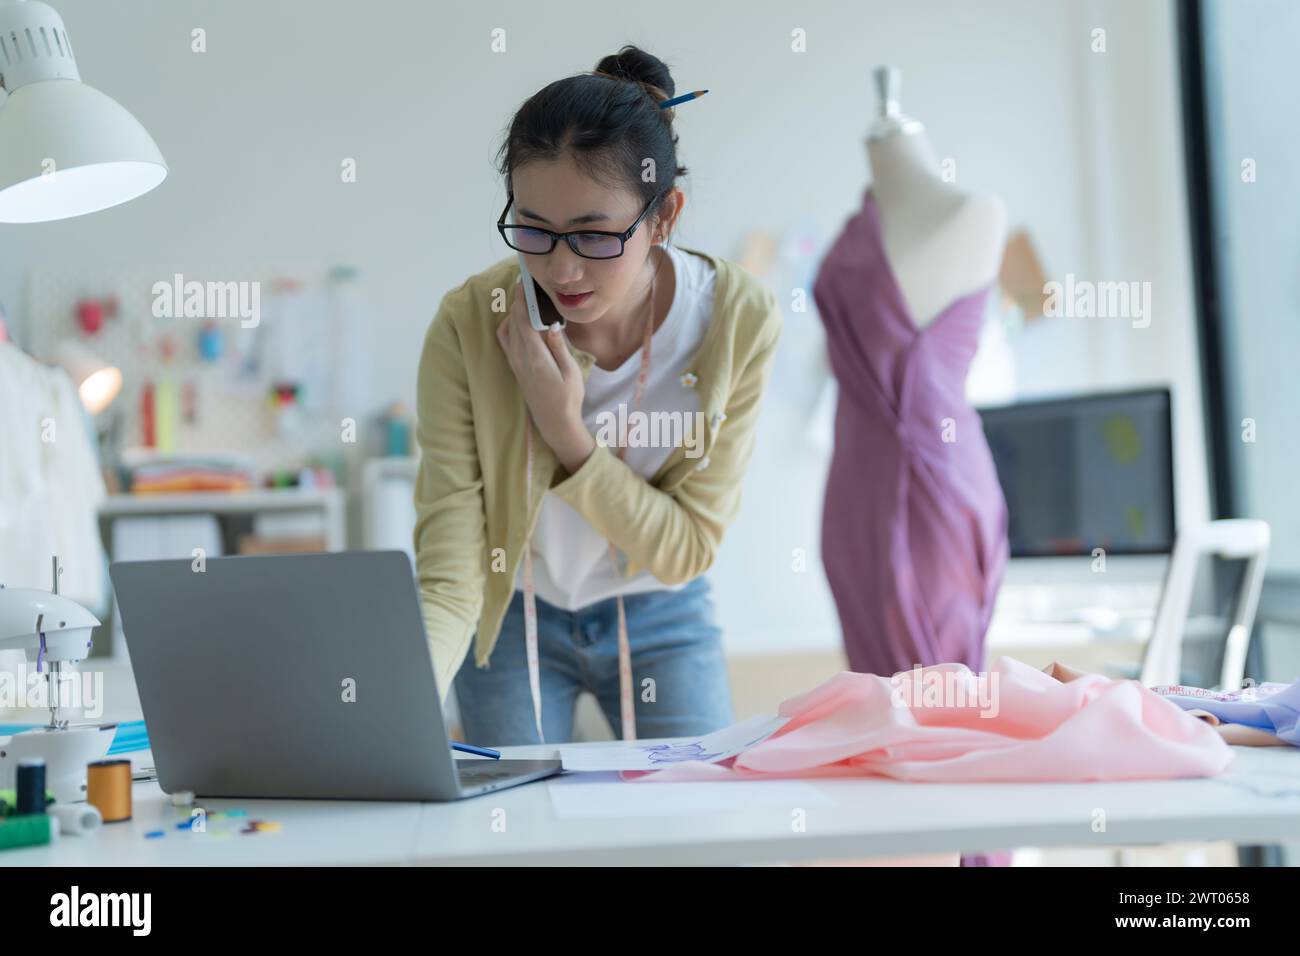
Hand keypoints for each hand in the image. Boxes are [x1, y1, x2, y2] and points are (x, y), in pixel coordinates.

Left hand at [495, 279, 595, 472]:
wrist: (554, 423)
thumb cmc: (568, 399)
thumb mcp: (571, 373)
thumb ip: (560, 348)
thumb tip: (553, 325)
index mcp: (535, 358)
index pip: (523, 322)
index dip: (522, 301)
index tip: (525, 284)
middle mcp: (520, 359)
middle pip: (513, 322)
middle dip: (517, 301)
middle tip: (524, 283)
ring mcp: (515, 363)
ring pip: (507, 330)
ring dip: (512, 313)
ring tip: (523, 300)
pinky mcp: (515, 368)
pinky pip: (506, 341)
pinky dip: (510, 326)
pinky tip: (519, 322)